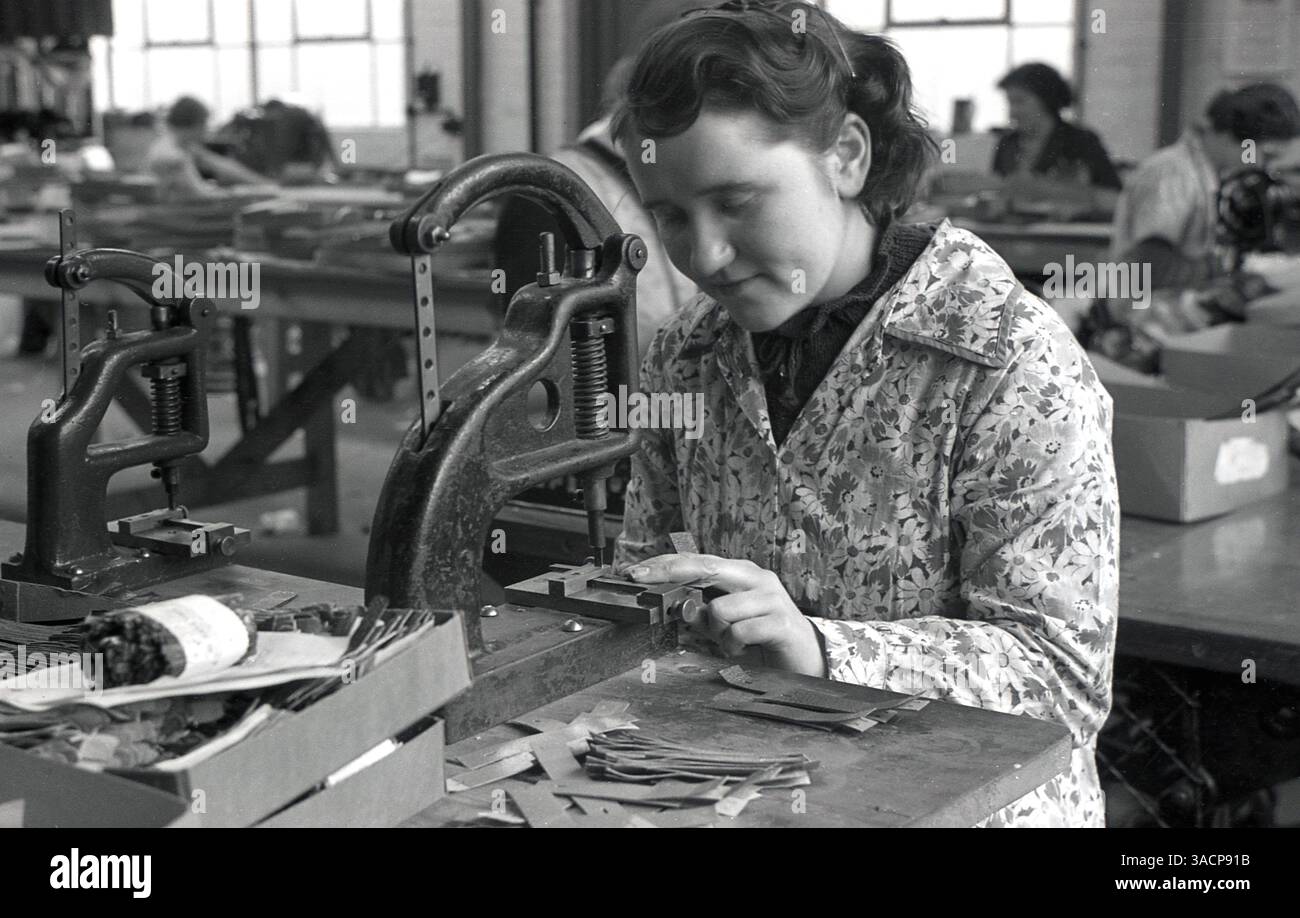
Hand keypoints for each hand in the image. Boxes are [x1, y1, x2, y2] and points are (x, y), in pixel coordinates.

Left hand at [621, 553, 826, 676]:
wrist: (806, 656)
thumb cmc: (762, 635)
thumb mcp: (726, 624)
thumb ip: (702, 614)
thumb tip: (677, 606)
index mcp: (740, 573)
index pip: (697, 561)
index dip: (664, 564)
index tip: (634, 571)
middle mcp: (756, 578)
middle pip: (706, 567)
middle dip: (670, 574)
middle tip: (642, 580)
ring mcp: (770, 598)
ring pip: (719, 608)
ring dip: (717, 632)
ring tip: (732, 641)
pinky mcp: (781, 621)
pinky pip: (739, 631)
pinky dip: (734, 645)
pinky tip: (743, 648)